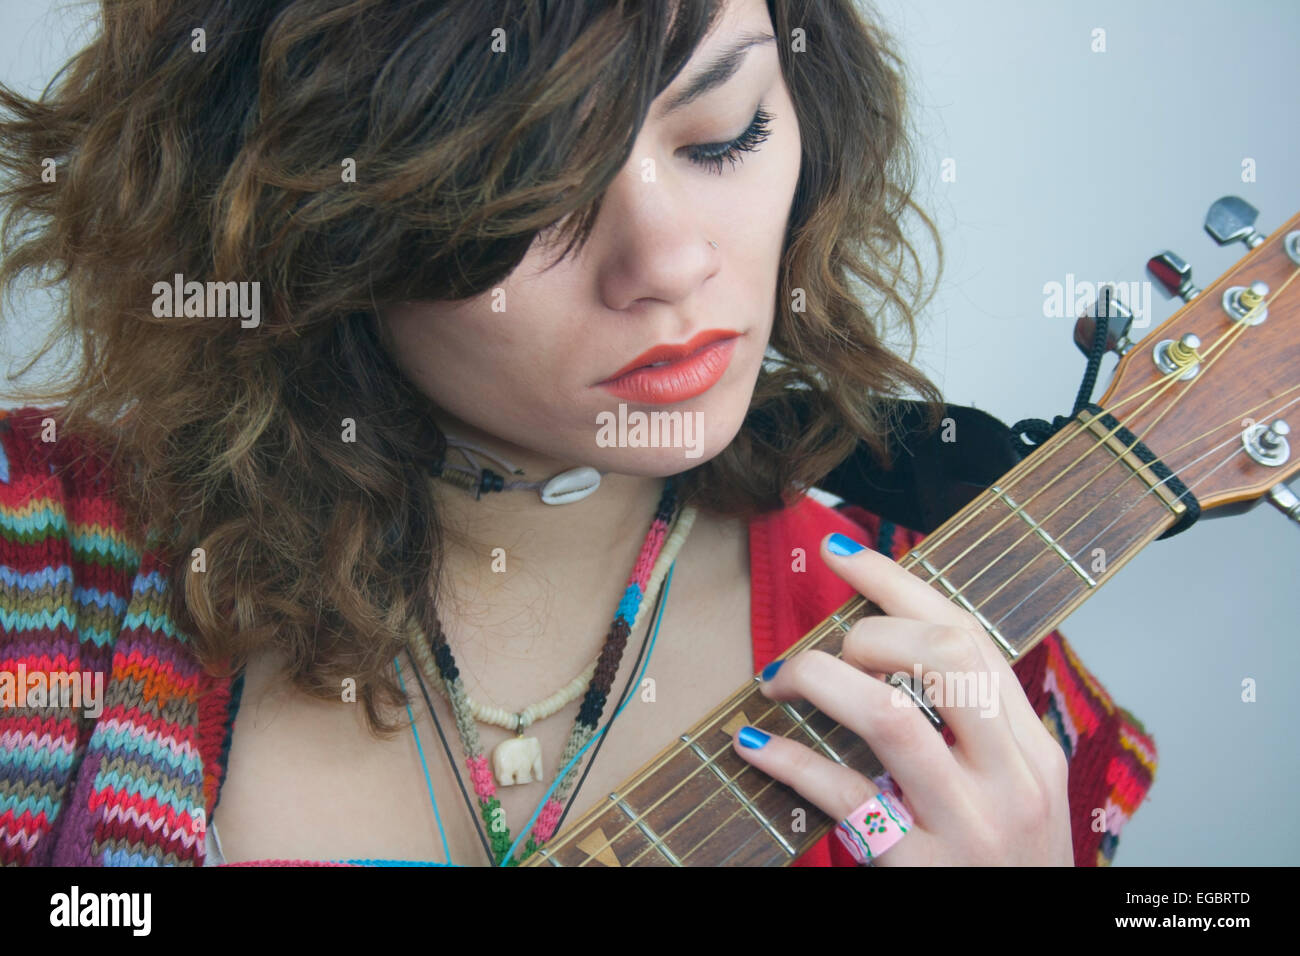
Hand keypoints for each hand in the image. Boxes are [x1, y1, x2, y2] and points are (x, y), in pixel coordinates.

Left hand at [731, 532, 1073, 864]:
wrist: (1026, 948)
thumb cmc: (1003, 866)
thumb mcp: (1013, 790)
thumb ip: (973, 725)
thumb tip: (889, 646)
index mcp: (1032, 748)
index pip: (969, 637)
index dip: (899, 584)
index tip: (842, 553)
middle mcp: (1010, 779)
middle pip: (943, 658)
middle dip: (868, 629)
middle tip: (823, 644)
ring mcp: (966, 826)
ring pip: (888, 716)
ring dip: (820, 680)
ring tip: (780, 680)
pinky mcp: (917, 869)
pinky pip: (841, 796)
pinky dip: (788, 760)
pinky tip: (755, 744)